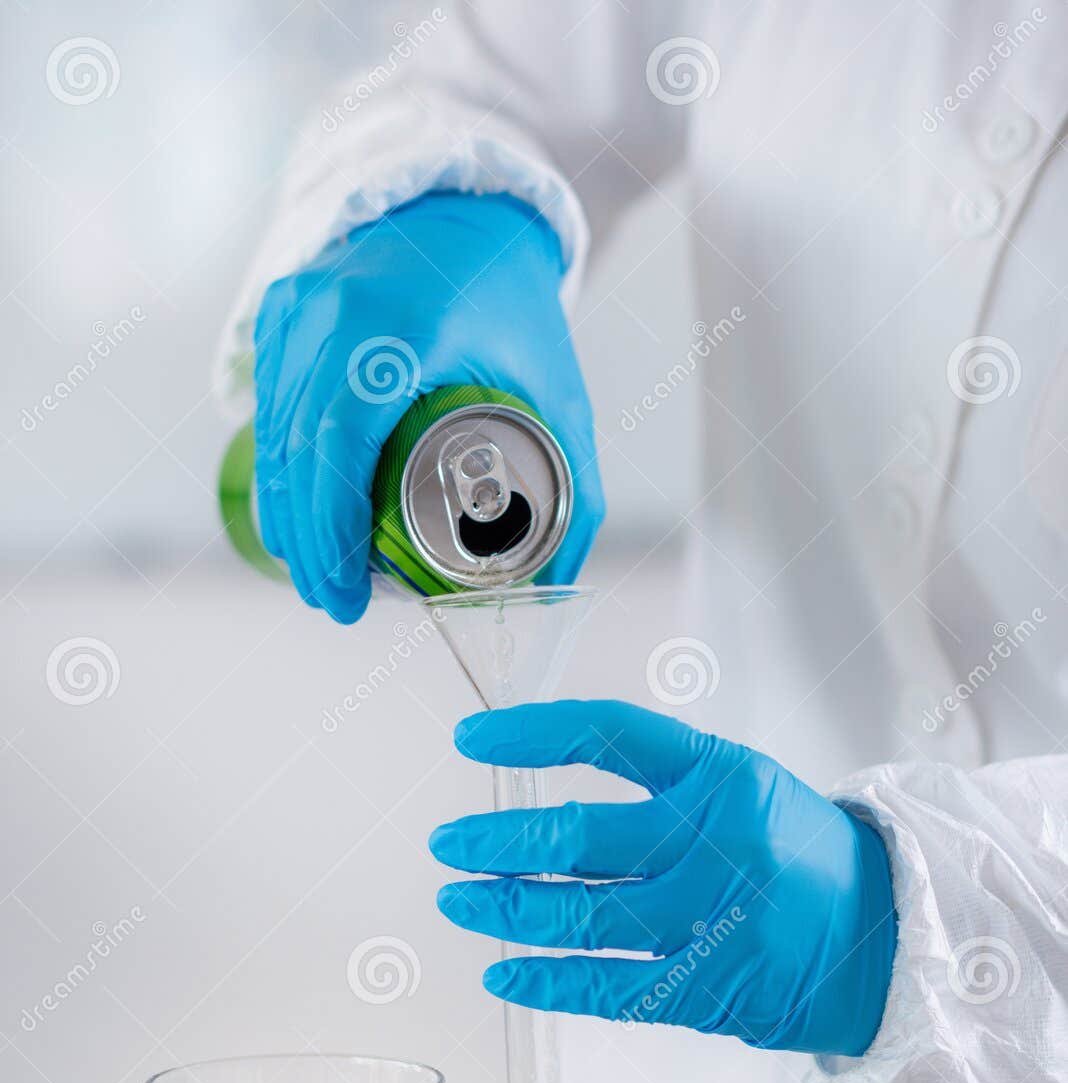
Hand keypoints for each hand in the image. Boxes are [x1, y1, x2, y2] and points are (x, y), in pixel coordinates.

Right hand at [253, 192, 602, 622]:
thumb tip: (558, 581)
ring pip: (273, 433)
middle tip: (332, 602)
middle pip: (298, 452)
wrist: (472, 209)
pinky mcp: (282, 307)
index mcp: (402, 330)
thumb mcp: (562, 393)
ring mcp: (300, 305)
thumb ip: (577, 488)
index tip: (347, 593)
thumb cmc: (516, 306)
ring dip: (285, 514)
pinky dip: (279, 466)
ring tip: (312, 574)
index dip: (334, 533)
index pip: (341, 445)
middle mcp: (336, 311)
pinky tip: (294, 516)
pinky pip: (267, 403)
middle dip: (308, 543)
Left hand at [430, 700, 896, 1056]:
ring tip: (460, 900)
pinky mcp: (708, 987)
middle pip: (576, 837)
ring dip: (505, 908)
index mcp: (722, 774)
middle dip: (494, 841)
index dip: (528, 733)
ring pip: (579, 915)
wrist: (892, 936)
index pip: (607, 735)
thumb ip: (662, 785)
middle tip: (448, 844)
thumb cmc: (804, 855)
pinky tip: (503, 973)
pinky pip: (606, 986)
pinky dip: (545, 982)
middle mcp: (714, 840)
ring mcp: (711, 918)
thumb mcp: (748, 787)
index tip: (469, 737)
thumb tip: (548, 796)